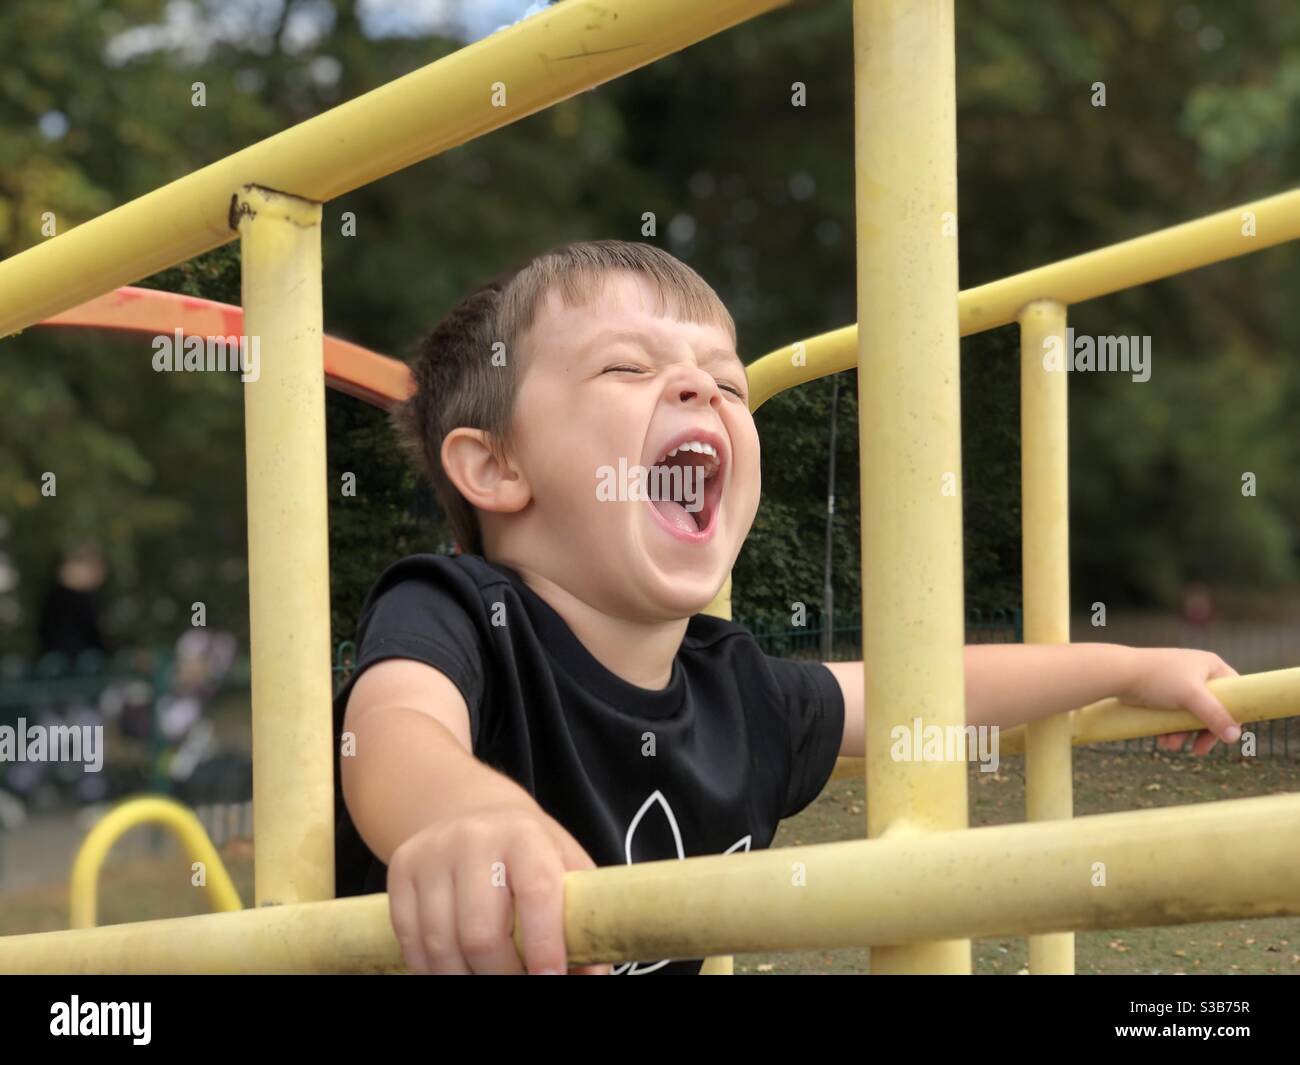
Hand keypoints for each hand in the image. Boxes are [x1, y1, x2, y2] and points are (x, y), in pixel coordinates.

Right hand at [387, 795, 611, 974]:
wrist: (470, 811)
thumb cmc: (528, 851)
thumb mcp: (564, 866)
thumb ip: (579, 919)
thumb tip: (591, 978)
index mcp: (525, 835)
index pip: (537, 894)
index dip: (544, 946)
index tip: (549, 979)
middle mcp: (474, 838)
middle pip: (481, 934)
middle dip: (502, 977)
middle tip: (518, 983)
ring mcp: (431, 853)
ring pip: (440, 945)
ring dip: (464, 978)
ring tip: (483, 977)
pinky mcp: (400, 869)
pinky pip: (409, 940)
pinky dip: (430, 969)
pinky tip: (454, 969)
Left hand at [1122, 648, 1240, 755]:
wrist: (1117, 673)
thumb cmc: (1157, 679)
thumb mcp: (1191, 697)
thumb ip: (1214, 716)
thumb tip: (1235, 737)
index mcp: (1211, 666)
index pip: (1235, 692)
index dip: (1234, 714)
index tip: (1228, 735)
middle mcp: (1198, 673)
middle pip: (1213, 709)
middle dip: (1203, 732)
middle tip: (1199, 750)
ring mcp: (1180, 683)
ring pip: (1192, 715)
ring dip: (1184, 734)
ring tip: (1170, 745)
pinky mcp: (1163, 694)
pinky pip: (1175, 715)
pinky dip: (1171, 729)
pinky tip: (1162, 739)